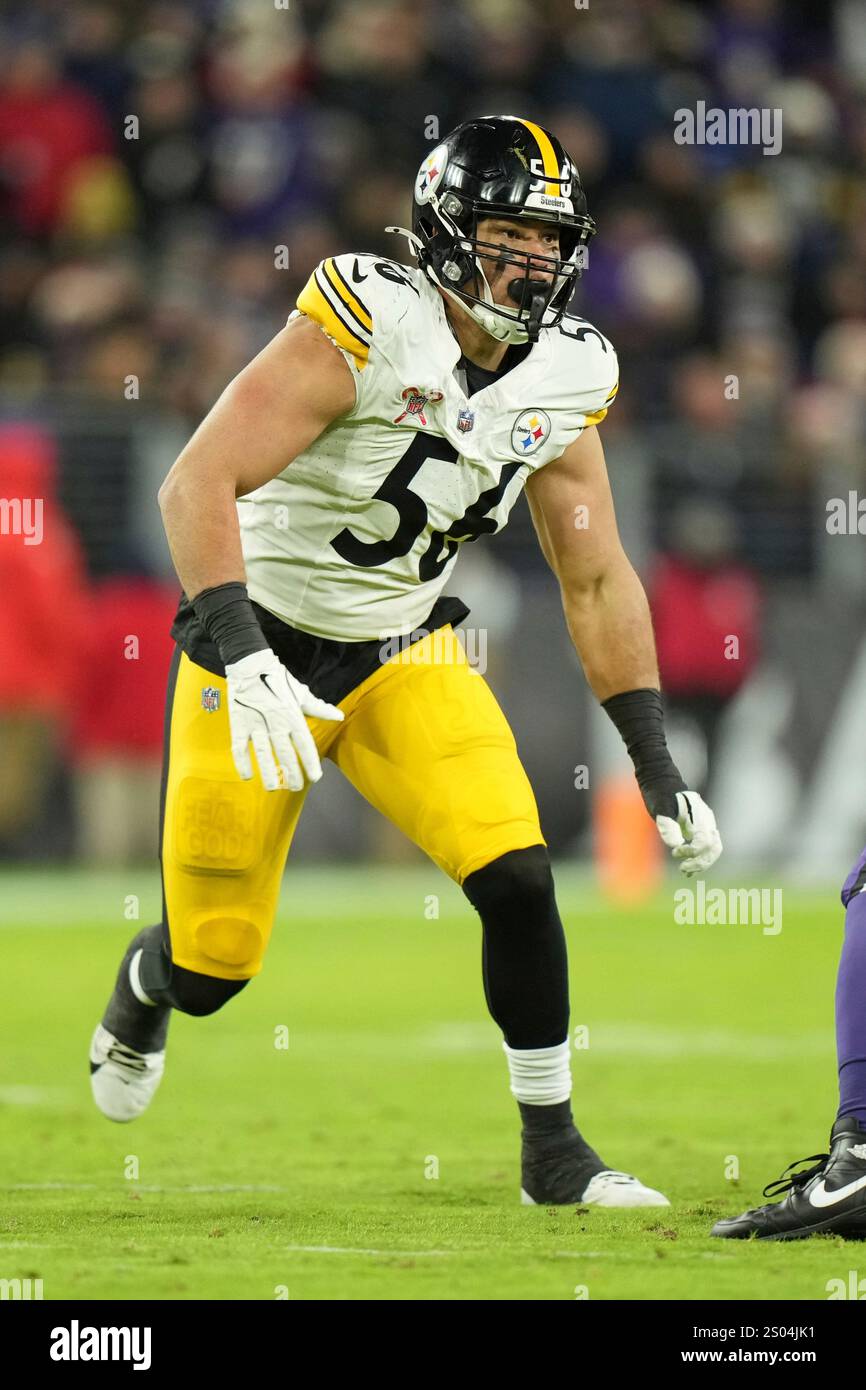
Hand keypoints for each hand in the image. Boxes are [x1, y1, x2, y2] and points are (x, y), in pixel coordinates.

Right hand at [225, 648, 343, 790]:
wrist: (249, 663)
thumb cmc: (278, 679)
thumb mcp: (300, 692)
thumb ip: (318, 707)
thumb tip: (339, 716)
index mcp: (293, 714)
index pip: (304, 743)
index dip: (310, 762)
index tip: (315, 777)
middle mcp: (276, 721)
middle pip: (285, 752)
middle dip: (291, 773)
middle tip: (295, 787)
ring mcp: (256, 723)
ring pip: (263, 753)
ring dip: (268, 772)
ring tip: (273, 788)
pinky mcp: (238, 722)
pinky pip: (239, 747)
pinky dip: (242, 762)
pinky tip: (247, 776)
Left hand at [655, 791, 722, 876]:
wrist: (662, 783)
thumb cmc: (659, 793)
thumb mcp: (659, 807)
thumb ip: (667, 824)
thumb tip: (676, 844)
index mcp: (699, 815)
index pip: (705, 841)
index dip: (692, 852)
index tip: (674, 852)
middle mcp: (706, 821)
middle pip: (714, 848)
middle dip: (700, 862)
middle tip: (682, 869)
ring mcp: (705, 825)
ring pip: (713, 850)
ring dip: (701, 863)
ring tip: (685, 871)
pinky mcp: (700, 830)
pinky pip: (706, 848)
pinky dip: (699, 859)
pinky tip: (688, 869)